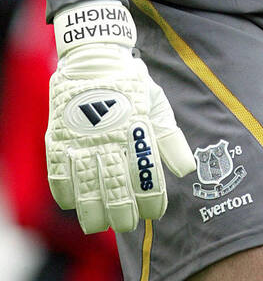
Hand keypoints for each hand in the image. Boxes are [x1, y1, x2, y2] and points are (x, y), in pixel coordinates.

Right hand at [46, 0, 194, 233]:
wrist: (94, 55)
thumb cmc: (131, 83)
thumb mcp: (157, 104)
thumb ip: (171, 139)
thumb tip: (187, 170)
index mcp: (137, 130)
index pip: (147, 175)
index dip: (152, 200)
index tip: (156, 213)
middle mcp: (110, 138)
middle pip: (116, 187)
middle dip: (123, 213)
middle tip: (128, 224)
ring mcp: (81, 138)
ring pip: (86, 186)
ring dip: (92, 210)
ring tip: (99, 225)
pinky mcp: (59, 136)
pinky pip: (57, 172)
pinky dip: (63, 191)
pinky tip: (72, 202)